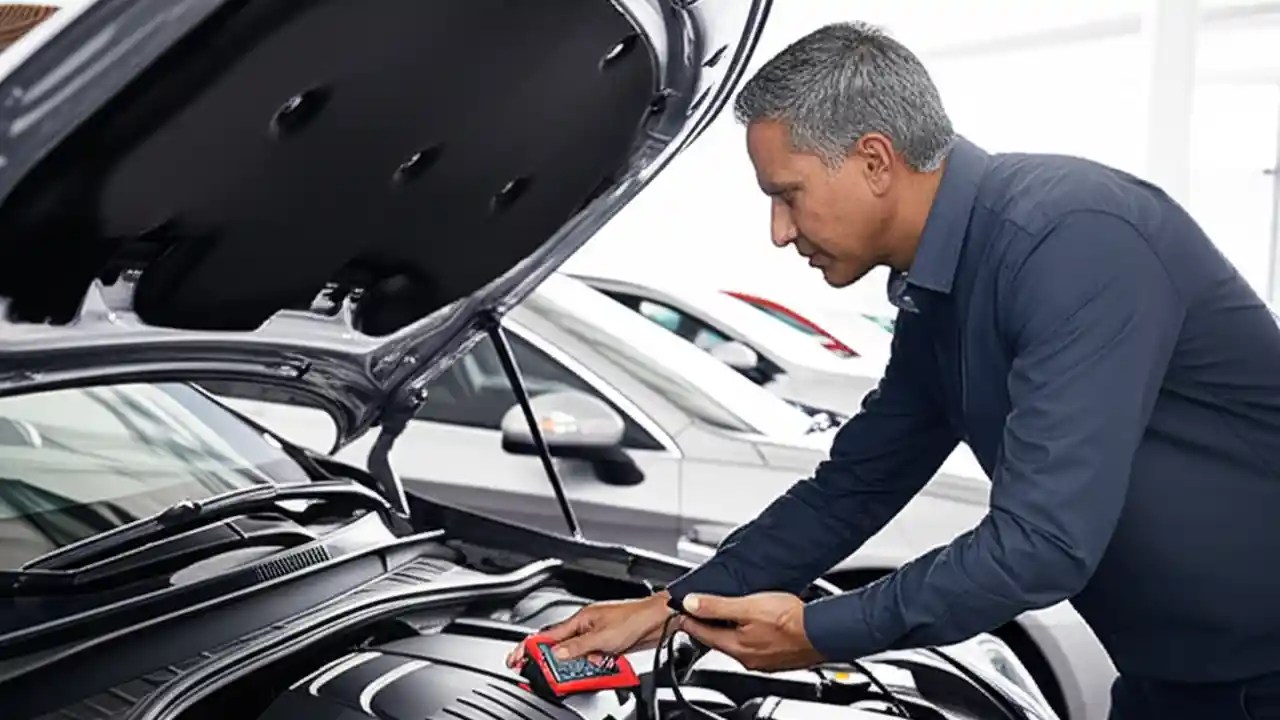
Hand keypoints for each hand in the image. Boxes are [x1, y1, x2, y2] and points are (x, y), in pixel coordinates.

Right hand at [505, 591, 671, 667]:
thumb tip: (556, 654)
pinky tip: (602, 665)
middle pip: (561, 648)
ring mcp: (597, 636)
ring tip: (584, 669)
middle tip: (546, 673)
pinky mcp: (609, 645)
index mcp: (580, 619)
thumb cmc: (634, 619)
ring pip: (578, 656)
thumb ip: (577, 648)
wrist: (659, 620)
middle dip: (555, 661)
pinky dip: (595, 665)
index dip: (530, 647)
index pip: (548, 635)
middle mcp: (586, 627)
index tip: (516, 657)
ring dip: (580, 665)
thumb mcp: (602, 638)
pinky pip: (594, 658)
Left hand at [677, 591, 825, 671]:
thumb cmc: (789, 620)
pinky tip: (756, 623)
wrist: (823, 632)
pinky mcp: (776, 657)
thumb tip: (691, 603)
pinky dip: (748, 633)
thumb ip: (717, 606)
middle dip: (708, 623)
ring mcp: (762, 660)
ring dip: (729, 627)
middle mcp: (746, 658)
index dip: (689, 618)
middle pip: (717, 639)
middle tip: (700, 608)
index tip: (681, 610)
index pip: (700, 633)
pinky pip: (754, 644)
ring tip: (728, 611)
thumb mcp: (747, 606)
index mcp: (735, 646)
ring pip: (736, 642)